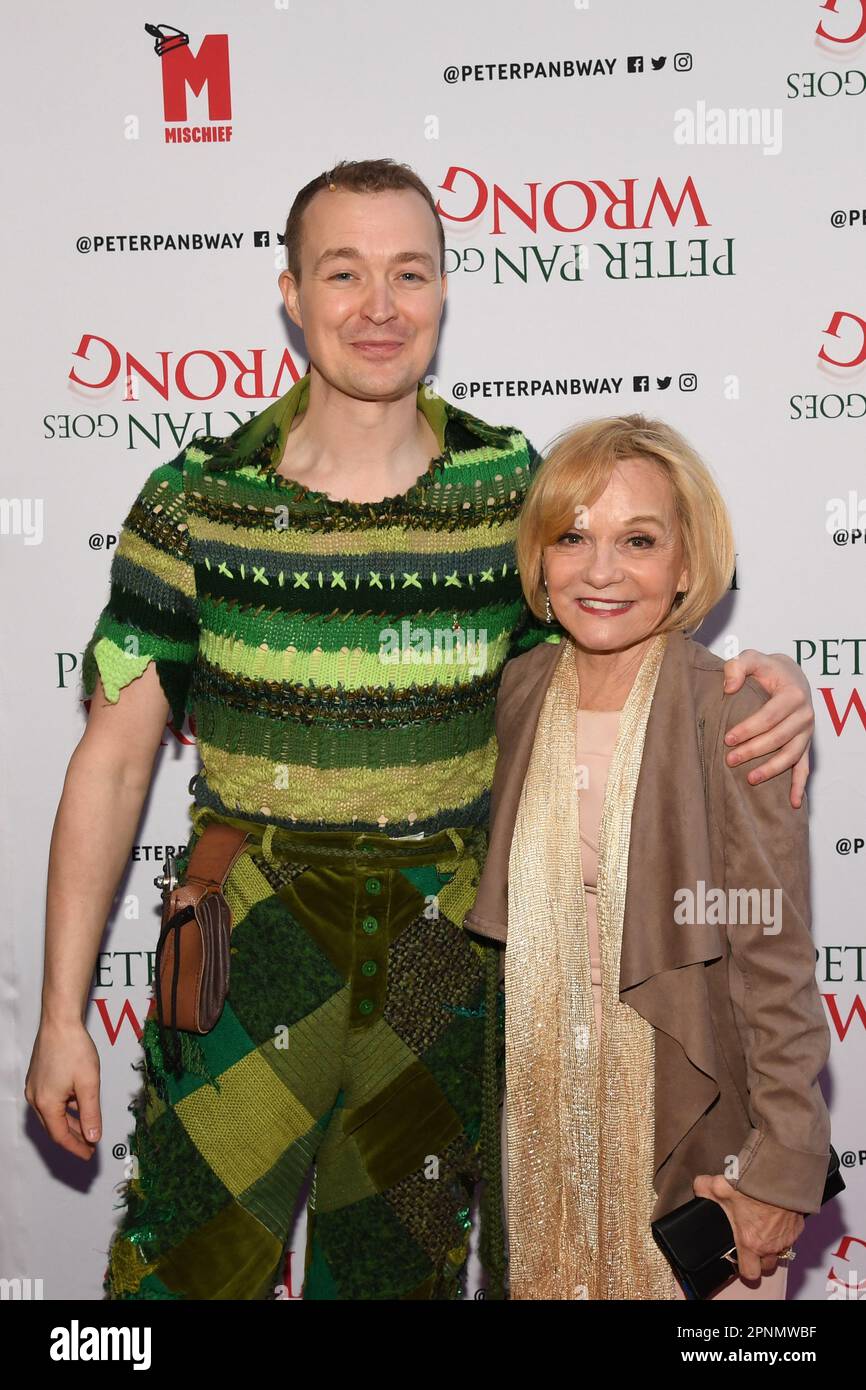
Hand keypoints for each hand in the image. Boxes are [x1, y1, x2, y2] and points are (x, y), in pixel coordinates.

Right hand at [25, 1020, 101, 1160]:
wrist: (60, 1022)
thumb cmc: (74, 1049)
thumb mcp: (89, 1084)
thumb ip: (91, 1114)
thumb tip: (92, 1137)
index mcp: (46, 1104)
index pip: (60, 1136)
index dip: (76, 1148)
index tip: (89, 1155)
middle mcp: (36, 1098)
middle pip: (54, 1127)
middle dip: (73, 1138)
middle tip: (89, 1146)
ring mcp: (35, 1088)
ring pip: (52, 1114)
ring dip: (69, 1123)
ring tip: (86, 1129)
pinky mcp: (38, 1078)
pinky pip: (50, 1102)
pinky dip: (64, 1109)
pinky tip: (77, 1106)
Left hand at [693, 1173, 803, 1280]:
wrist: (780, 1175)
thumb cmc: (752, 1185)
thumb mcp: (719, 1186)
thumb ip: (704, 1189)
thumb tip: (698, 1187)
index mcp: (750, 1242)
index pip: (750, 1273)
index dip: (744, 1268)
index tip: (739, 1258)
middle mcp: (770, 1246)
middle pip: (766, 1266)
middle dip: (759, 1258)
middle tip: (750, 1241)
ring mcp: (786, 1238)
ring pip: (779, 1251)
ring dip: (772, 1244)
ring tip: (762, 1226)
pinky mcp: (798, 1228)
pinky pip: (790, 1236)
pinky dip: (783, 1230)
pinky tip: (775, 1215)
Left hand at [722, 649, 813, 808]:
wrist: (790, 674)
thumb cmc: (767, 668)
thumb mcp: (751, 657)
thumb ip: (738, 665)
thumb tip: (728, 687)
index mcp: (794, 695)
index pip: (769, 717)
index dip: (748, 729)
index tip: (727, 739)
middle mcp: (805, 715)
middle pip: (778, 738)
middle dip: (753, 751)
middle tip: (729, 760)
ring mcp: (807, 732)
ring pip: (792, 755)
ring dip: (772, 770)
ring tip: (750, 779)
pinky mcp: (806, 743)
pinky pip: (805, 767)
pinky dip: (800, 785)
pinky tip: (794, 802)